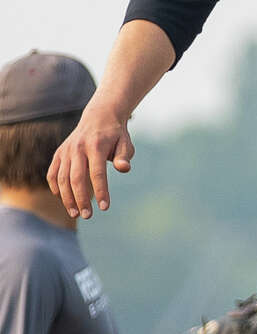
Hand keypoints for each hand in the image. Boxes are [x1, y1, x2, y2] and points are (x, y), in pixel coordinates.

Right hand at [47, 98, 134, 218]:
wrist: (99, 117)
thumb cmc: (116, 135)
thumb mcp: (125, 143)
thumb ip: (124, 156)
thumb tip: (124, 168)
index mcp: (96, 146)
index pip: (98, 173)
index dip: (101, 191)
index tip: (105, 208)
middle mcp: (78, 148)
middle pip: (76, 178)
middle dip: (81, 199)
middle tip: (87, 216)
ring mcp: (66, 150)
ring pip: (62, 177)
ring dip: (66, 197)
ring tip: (74, 213)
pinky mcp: (59, 153)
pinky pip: (53, 172)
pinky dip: (54, 185)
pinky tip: (60, 197)